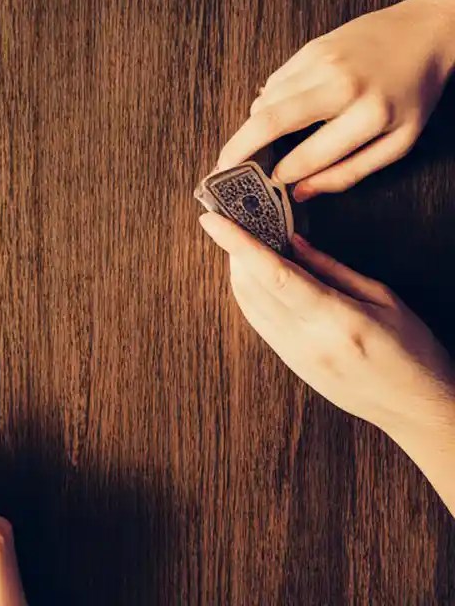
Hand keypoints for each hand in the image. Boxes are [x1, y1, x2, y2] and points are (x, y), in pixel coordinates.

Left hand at [199, 213, 454, 435]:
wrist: (416, 410)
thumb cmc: (412, 352)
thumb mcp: (383, 299)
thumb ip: (332, 269)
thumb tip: (293, 242)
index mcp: (336, 319)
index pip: (274, 274)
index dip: (238, 244)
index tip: (213, 221)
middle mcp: (306, 341)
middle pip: (251, 288)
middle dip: (235, 250)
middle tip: (234, 219)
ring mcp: (293, 357)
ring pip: (248, 305)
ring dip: (238, 271)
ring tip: (243, 242)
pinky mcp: (289, 365)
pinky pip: (258, 322)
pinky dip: (250, 294)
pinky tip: (256, 276)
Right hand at [216, 0, 454, 200]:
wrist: (426, 31)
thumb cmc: (414, 92)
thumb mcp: (398, 142)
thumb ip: (350, 172)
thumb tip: (302, 192)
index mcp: (369, 114)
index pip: (309, 154)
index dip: (284, 174)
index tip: (271, 184)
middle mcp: (341, 84)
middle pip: (270, 121)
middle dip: (238, 150)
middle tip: (222, 170)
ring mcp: (322, 61)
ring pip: (265, 102)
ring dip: (252, 127)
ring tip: (252, 146)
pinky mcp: (310, 48)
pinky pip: (273, 83)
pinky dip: (266, 104)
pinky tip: (276, 114)